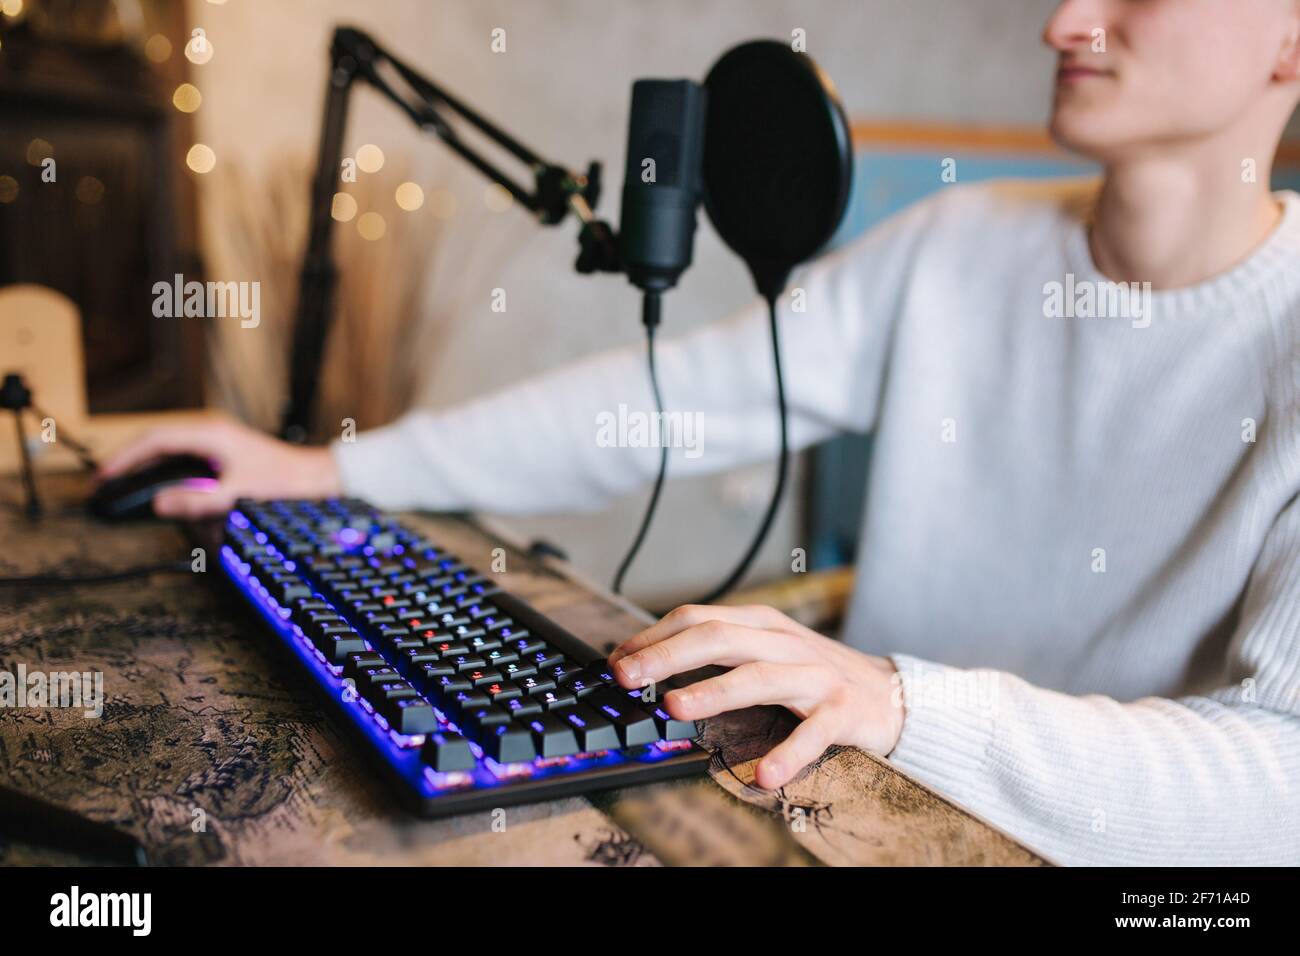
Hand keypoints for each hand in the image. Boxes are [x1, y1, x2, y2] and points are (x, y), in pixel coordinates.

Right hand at [98, 415, 342, 518]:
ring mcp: (217, 439)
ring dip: (146, 462)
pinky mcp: (223, 450)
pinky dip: (165, 466)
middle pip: (156, 440)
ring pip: (169, 446)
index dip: (125, 458)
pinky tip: (158, 481)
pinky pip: (183, 454)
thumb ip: (197, 502)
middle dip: (129, 459)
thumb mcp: (238, 495)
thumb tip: (160, 504)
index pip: (154, 440)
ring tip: (124, 481)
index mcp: (210, 433)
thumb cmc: (285, 482)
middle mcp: (211, 430)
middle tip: (105, 480)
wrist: (318, 477)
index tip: (105, 475)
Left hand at [609, 604, 903, 789]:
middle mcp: (784, 642)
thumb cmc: (813, 673)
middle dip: (666, 656)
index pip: (697, 618)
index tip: (616, 661)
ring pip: (758, 676)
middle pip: (719, 638)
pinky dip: (788, 752)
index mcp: (760, 624)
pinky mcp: (842, 711)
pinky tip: (762, 774)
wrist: (890, 693)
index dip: (652, 637)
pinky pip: (813, 733)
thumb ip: (717, 651)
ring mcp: (815, 675)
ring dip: (714, 691)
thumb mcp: (764, 650)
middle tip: (627, 677)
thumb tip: (646, 661)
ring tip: (676, 708)